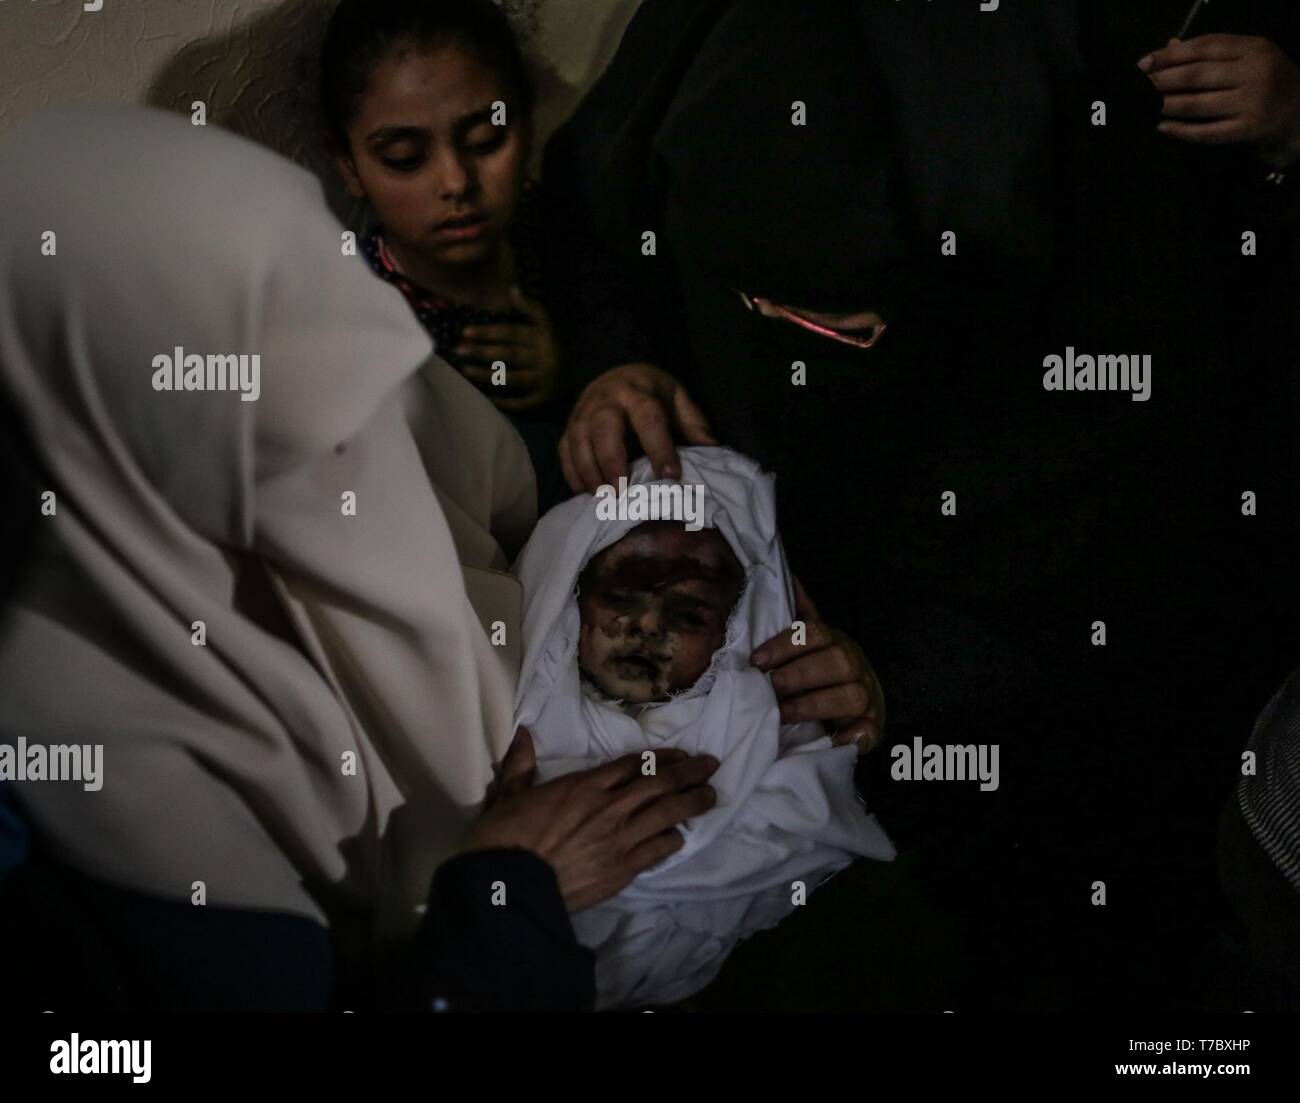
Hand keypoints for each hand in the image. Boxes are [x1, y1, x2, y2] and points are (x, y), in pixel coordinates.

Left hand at [456, 287, 560, 411]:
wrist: (578, 380)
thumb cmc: (554, 349)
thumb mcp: (548, 326)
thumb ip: (531, 308)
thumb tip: (513, 288)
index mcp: (544, 339)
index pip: (512, 333)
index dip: (488, 332)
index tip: (465, 332)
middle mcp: (545, 359)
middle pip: (509, 355)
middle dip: (482, 352)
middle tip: (458, 350)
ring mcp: (545, 381)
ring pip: (512, 378)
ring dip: (487, 375)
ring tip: (466, 370)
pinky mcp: (544, 400)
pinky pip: (521, 402)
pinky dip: (504, 401)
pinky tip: (486, 397)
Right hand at [466, 727, 719, 911]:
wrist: (510, 885)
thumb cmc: (504, 838)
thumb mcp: (508, 795)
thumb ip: (520, 765)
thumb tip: (523, 733)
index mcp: (584, 785)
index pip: (634, 763)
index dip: (661, 757)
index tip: (678, 754)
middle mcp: (609, 806)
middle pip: (660, 783)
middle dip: (690, 772)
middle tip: (710, 765)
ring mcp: (620, 838)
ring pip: (668, 812)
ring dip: (693, 802)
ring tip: (711, 795)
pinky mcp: (624, 868)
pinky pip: (659, 848)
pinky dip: (673, 839)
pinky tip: (680, 836)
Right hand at [558, 363, 716, 492]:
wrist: (616, 374)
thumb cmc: (652, 394)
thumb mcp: (677, 399)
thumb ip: (694, 425)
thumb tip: (714, 452)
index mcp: (639, 391)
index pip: (649, 417)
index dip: (659, 446)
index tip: (671, 475)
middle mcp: (607, 399)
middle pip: (604, 428)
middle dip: (612, 462)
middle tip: (622, 493)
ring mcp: (583, 413)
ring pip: (579, 441)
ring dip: (590, 472)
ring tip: (603, 500)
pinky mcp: (569, 427)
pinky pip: (565, 451)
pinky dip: (573, 474)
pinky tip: (586, 495)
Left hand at [750, 578, 884, 753]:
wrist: (863, 706)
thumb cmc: (825, 673)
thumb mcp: (812, 644)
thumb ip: (799, 615)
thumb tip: (786, 576)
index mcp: (835, 641)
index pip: (815, 633)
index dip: (785, 645)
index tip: (757, 660)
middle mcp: (855, 665)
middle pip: (836, 662)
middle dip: (799, 674)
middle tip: (770, 686)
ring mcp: (868, 695)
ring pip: (851, 695)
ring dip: (814, 705)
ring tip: (783, 714)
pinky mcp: (873, 726)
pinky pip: (869, 730)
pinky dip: (854, 735)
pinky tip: (835, 739)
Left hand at [1140, 35, 1299, 163]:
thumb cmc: (1267, 78)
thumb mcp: (1248, 56)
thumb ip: (1212, 51)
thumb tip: (1169, 46)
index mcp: (1253, 48)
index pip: (1205, 47)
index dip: (1171, 55)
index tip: (1143, 63)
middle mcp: (1254, 73)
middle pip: (1197, 75)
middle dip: (1162, 81)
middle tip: (1136, 87)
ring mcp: (1252, 102)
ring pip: (1198, 104)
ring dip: (1167, 105)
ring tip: (1144, 105)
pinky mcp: (1247, 129)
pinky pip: (1207, 132)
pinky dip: (1182, 131)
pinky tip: (1163, 127)